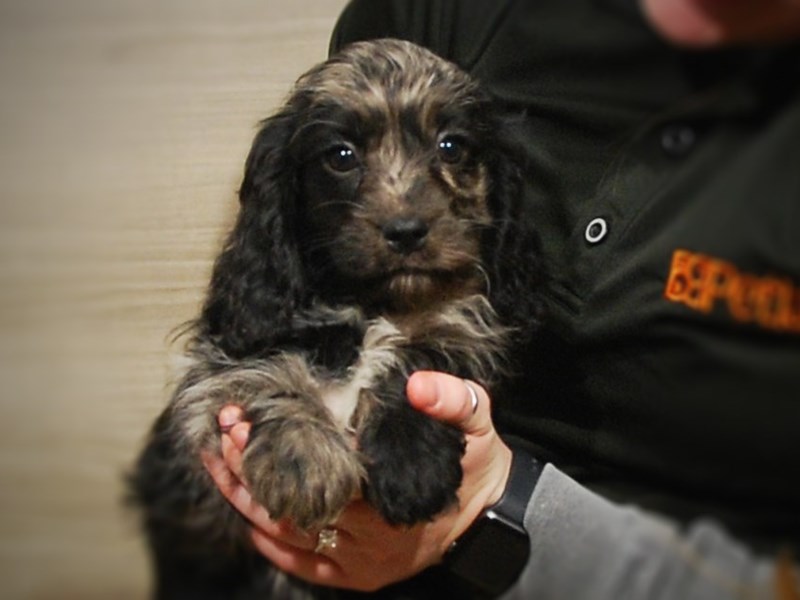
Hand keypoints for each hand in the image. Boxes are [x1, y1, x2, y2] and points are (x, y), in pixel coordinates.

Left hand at [202, 371, 512, 591]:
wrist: (490, 517)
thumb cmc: (476, 465)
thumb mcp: (478, 425)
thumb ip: (455, 401)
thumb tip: (420, 386)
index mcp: (388, 500)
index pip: (316, 476)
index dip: (274, 450)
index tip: (244, 419)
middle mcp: (368, 539)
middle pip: (291, 506)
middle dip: (250, 467)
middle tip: (225, 429)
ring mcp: (360, 562)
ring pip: (287, 535)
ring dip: (248, 498)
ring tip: (219, 458)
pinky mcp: (357, 575)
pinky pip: (302, 564)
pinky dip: (270, 542)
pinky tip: (245, 514)